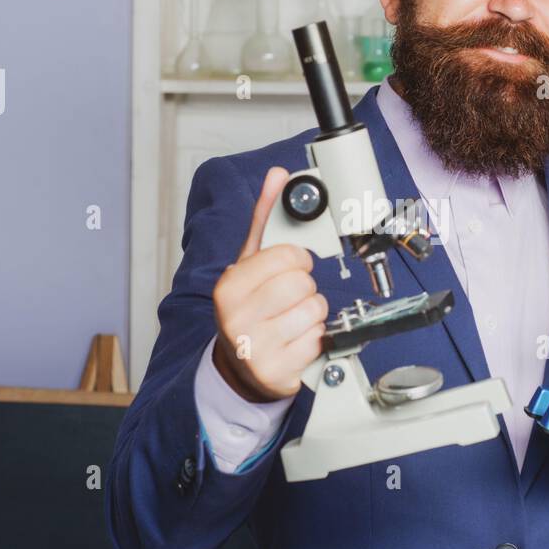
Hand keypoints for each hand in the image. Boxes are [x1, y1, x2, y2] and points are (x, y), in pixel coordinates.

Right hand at [210, 166, 328, 402]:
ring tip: (291, 319)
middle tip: (289, 298)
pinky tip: (295, 340)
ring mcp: (256, 348)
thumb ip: (264, 219)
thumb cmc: (248, 308)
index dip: (297, 260)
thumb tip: (277, 176)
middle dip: (304, 288)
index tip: (289, 268)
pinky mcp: (278, 372)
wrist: (239, 367)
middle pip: (303, 283)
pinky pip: (319, 340)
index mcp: (229, 286)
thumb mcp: (248, 264)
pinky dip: (315, 339)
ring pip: (316, 310)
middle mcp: (237, 318)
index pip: (288, 256)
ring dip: (312, 314)